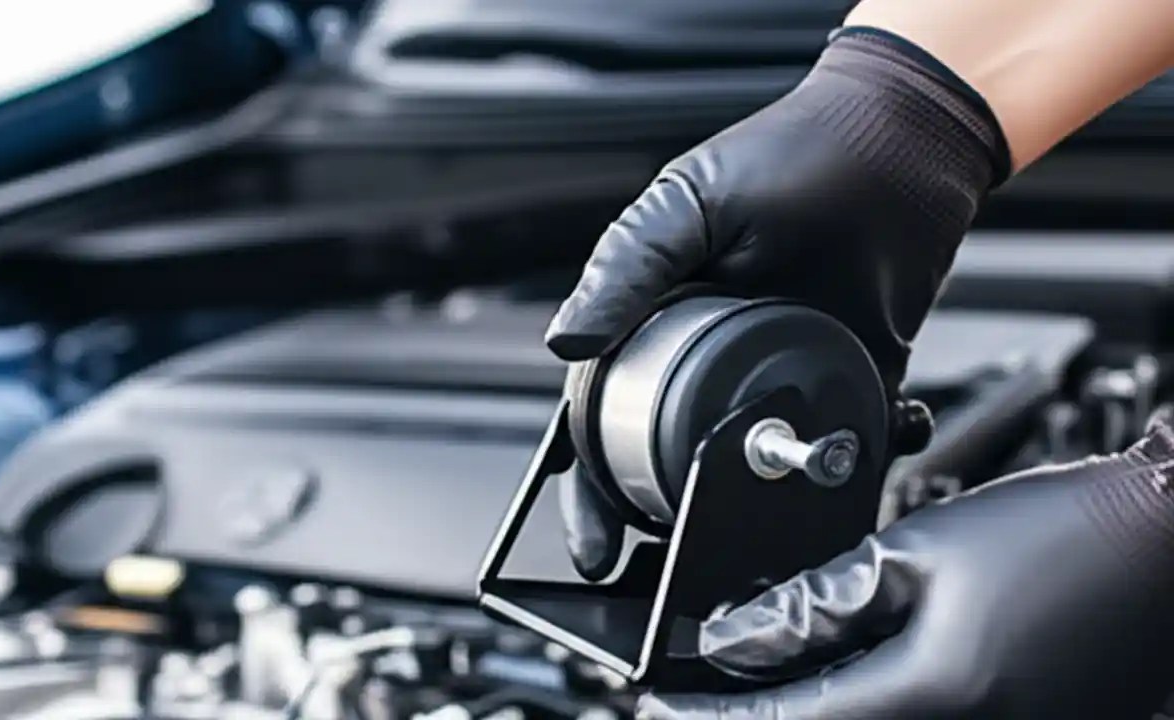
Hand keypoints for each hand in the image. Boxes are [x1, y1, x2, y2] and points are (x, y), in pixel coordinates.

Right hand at [549, 29, 1007, 579]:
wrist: (899, 146)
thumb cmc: (790, 156)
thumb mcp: (686, 206)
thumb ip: (625, 270)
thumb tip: (565, 342)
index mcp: (658, 321)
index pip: (604, 418)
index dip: (592, 486)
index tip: (595, 542)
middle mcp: (715, 357)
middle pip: (671, 459)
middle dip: (665, 517)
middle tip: (669, 565)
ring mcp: (783, 373)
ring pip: (754, 466)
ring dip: (756, 505)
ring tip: (763, 536)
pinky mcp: (852, 379)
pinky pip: (846, 444)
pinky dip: (856, 468)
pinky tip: (863, 462)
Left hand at [637, 427, 1173, 719]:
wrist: (1161, 537)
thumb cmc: (1064, 534)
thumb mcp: (916, 553)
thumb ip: (815, 603)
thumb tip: (736, 636)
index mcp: (934, 700)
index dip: (709, 716)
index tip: (654, 705)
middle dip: (748, 714)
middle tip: (691, 693)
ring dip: (799, 706)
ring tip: (745, 674)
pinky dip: (851, 701)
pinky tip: (825, 669)